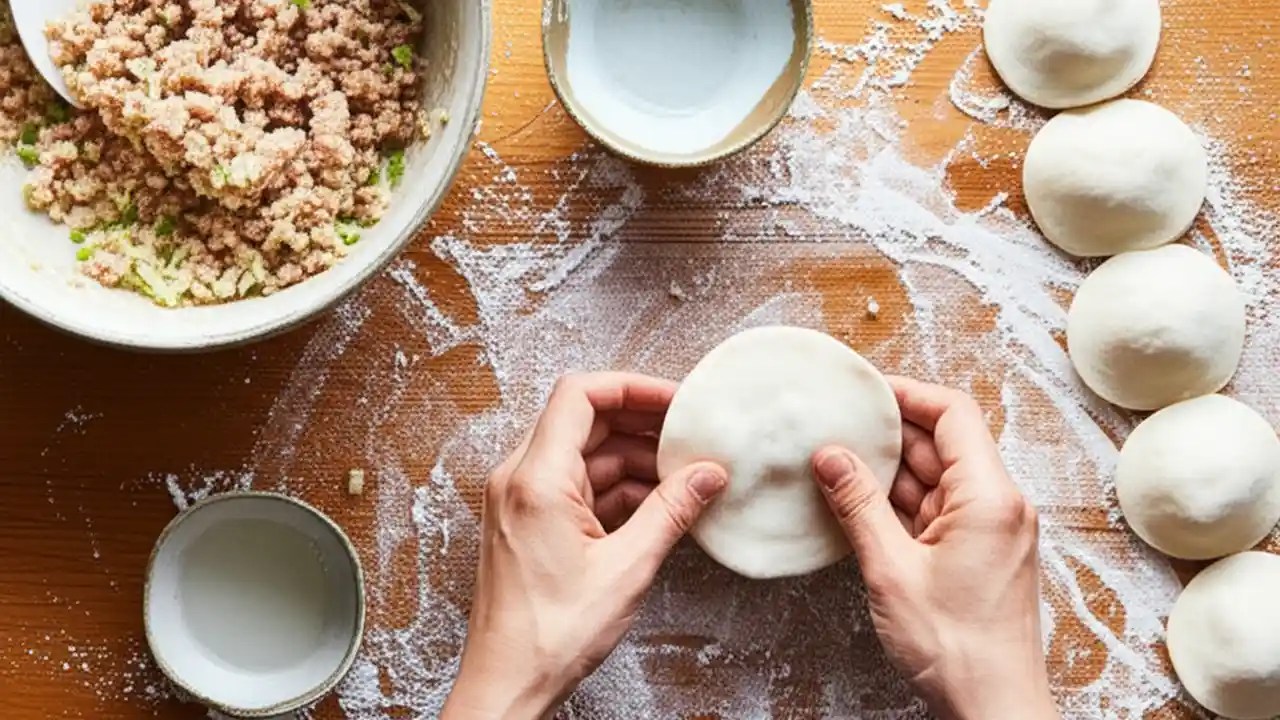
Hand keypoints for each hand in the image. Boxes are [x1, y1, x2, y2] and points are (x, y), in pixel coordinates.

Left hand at [442, 372, 727, 719]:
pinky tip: (657, 504)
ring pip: (583, 454)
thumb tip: (708, 475)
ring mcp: (521, 501)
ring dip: (632, 458)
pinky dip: (616, 488)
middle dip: (640, 423)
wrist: (506, 684)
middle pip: (583, 421)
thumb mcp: (627, 569)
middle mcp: (520, 479)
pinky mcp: (528, 523)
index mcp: (536, 479)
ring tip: (684, 475)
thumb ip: (671, 512)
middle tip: (690, 434)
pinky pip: (576, 486)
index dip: (632, 387)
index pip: (580, 395)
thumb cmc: (550, 636)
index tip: (676, 401)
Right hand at [811, 377, 1058, 719]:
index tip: (864, 389)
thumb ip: (858, 505)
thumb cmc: (955, 648)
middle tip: (837, 425)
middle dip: (888, 433)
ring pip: (936, 479)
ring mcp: (991, 531)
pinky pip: (937, 510)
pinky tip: (859, 505)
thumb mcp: (891, 570)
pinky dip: (900, 504)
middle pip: (943, 443)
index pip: (953, 413)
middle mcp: (999, 505)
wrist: (993, 707)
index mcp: (990, 497)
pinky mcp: (979, 554)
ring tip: (836, 464)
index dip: (907, 393)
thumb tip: (830, 456)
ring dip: (890, 471)